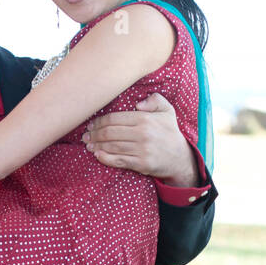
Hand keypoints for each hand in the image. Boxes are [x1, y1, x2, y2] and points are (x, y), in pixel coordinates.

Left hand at [82, 92, 199, 184]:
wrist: (180, 157)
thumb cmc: (169, 132)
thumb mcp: (167, 110)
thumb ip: (155, 100)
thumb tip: (138, 103)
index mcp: (145, 119)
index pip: (115, 119)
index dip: (100, 121)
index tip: (91, 124)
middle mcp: (142, 134)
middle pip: (110, 133)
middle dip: (95, 134)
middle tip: (86, 135)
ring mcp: (141, 150)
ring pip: (112, 146)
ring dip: (97, 145)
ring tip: (88, 144)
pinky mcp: (141, 164)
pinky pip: (119, 160)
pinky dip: (105, 158)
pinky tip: (97, 155)